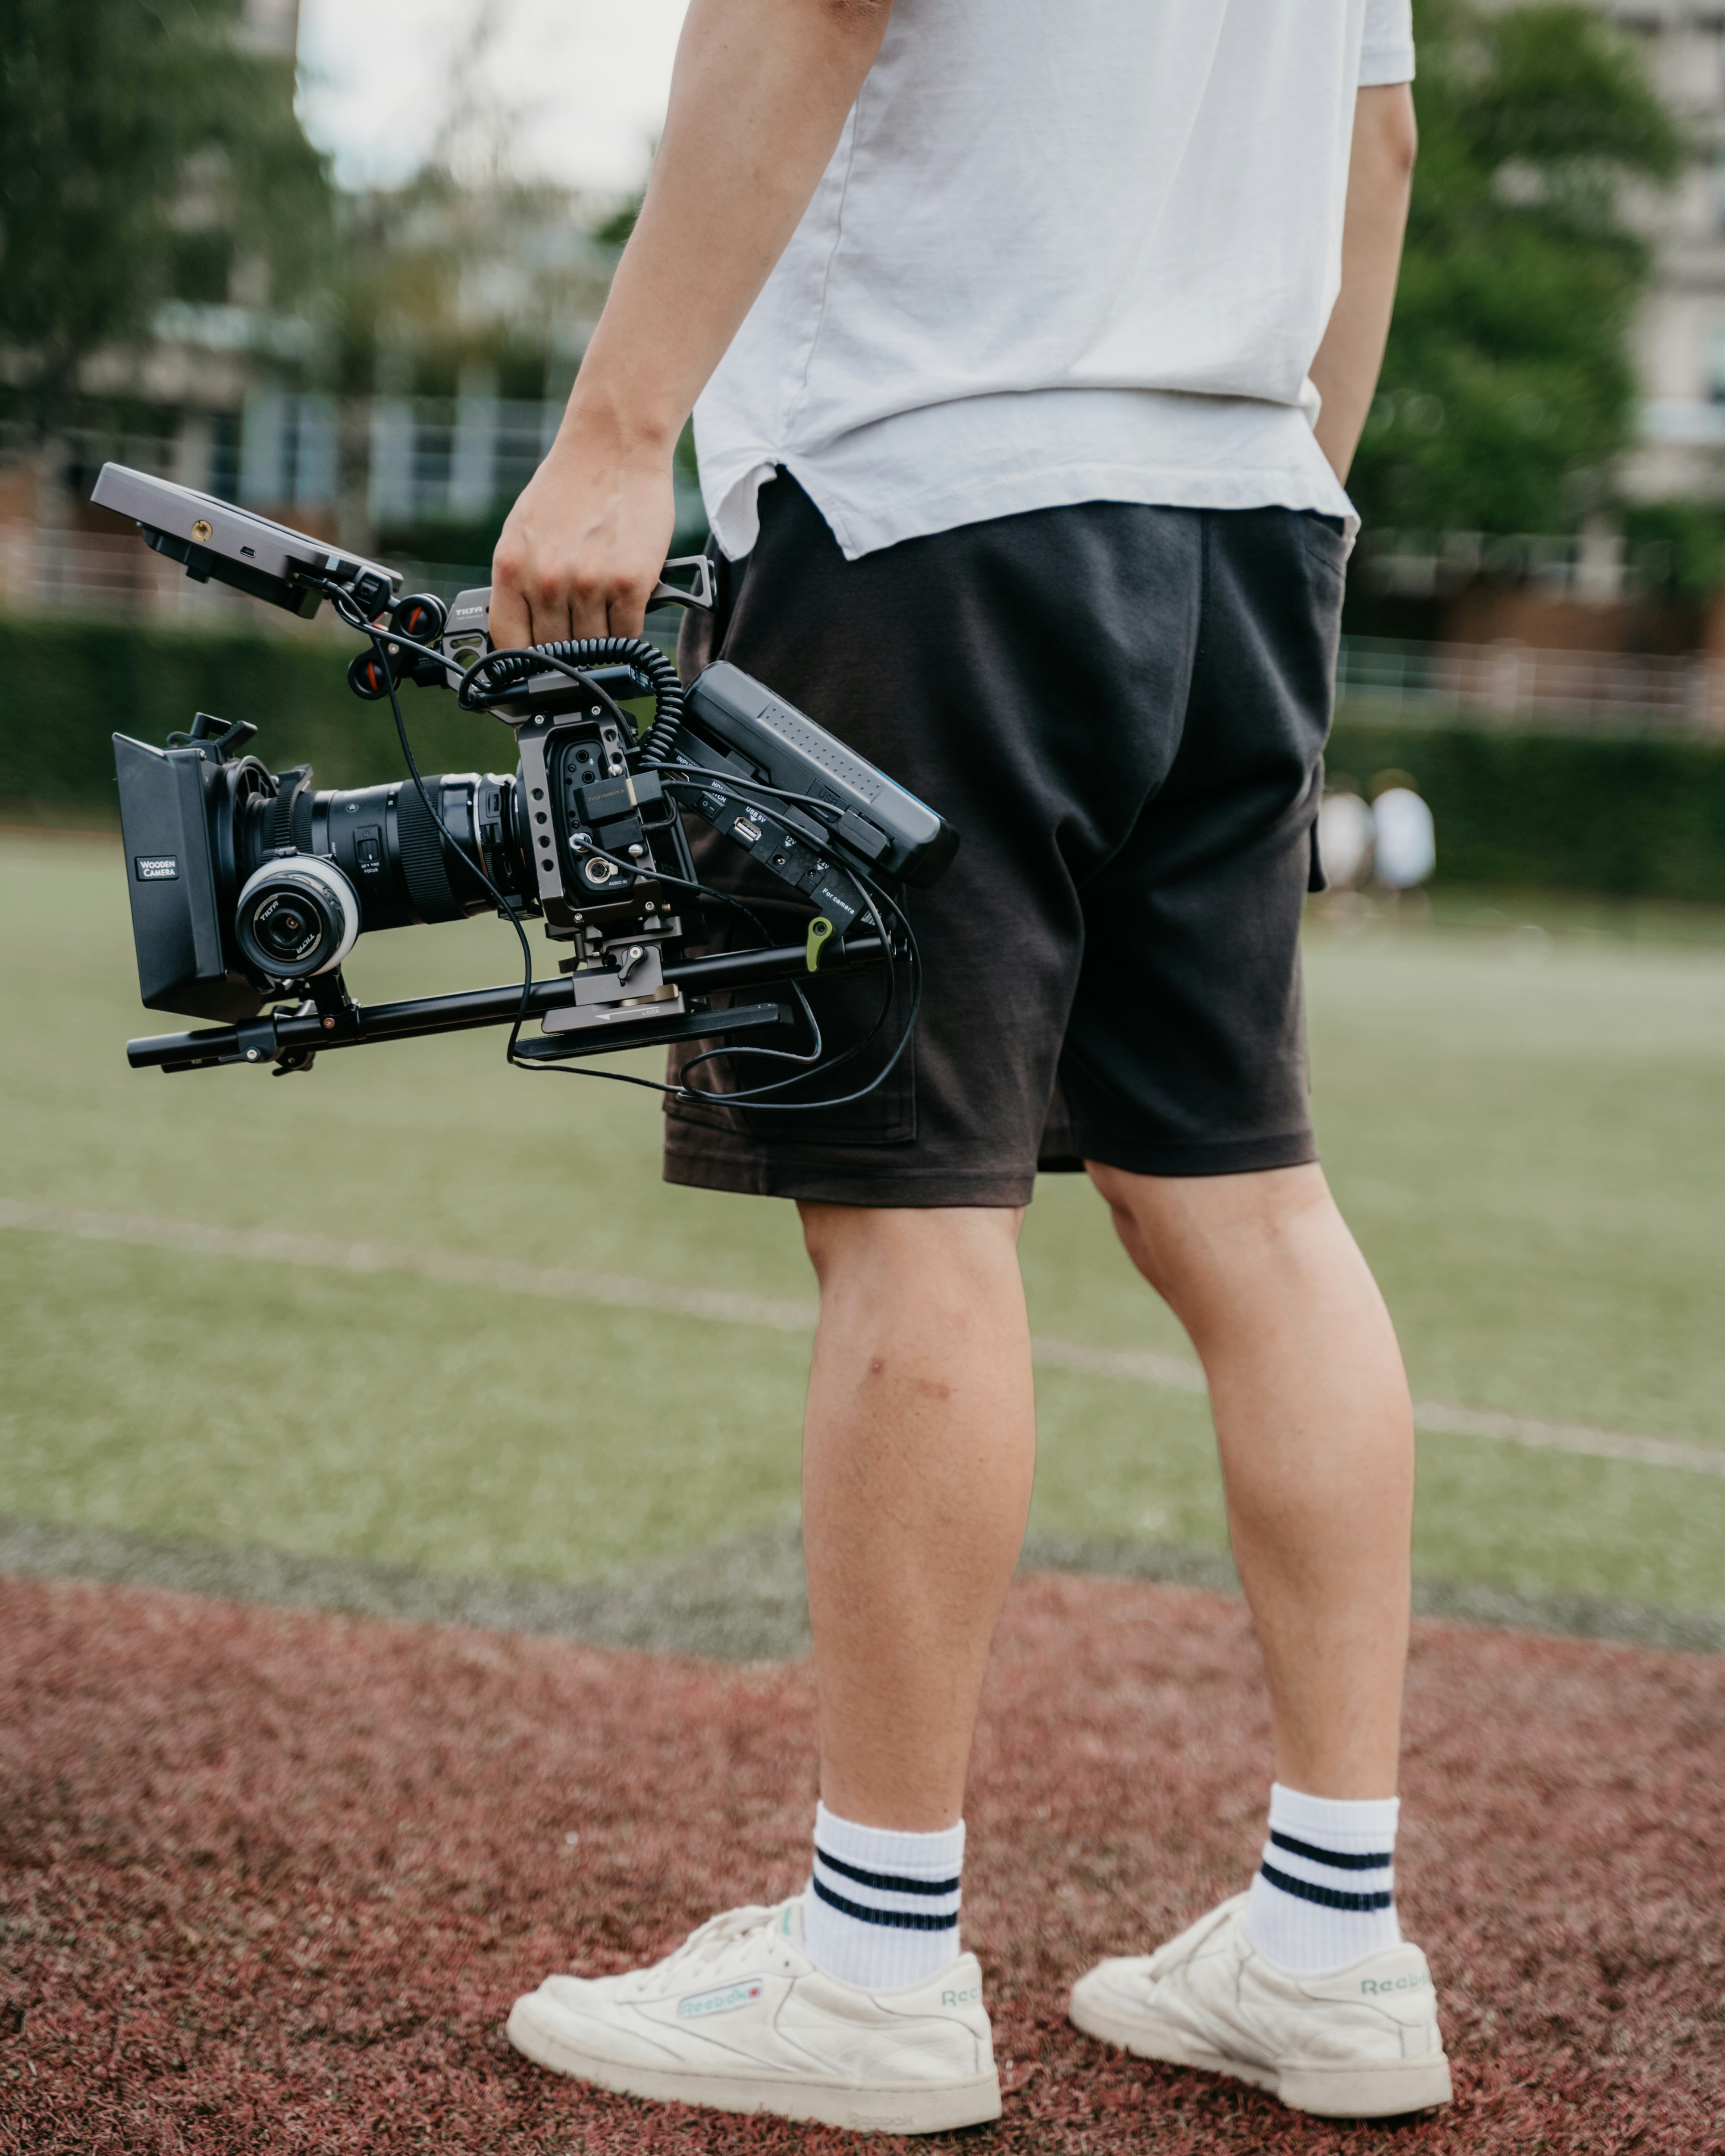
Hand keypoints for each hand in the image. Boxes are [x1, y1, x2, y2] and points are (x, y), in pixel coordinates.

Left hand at [489, 410, 677, 647]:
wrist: (613, 445)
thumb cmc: (571, 487)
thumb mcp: (523, 532)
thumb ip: (521, 581)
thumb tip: (525, 630)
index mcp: (512, 568)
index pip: (509, 644)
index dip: (524, 666)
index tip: (537, 670)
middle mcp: (546, 580)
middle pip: (556, 651)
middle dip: (570, 648)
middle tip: (584, 630)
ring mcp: (588, 584)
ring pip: (593, 648)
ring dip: (602, 637)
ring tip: (606, 607)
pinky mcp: (629, 584)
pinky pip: (627, 635)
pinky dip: (629, 629)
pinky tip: (627, 605)